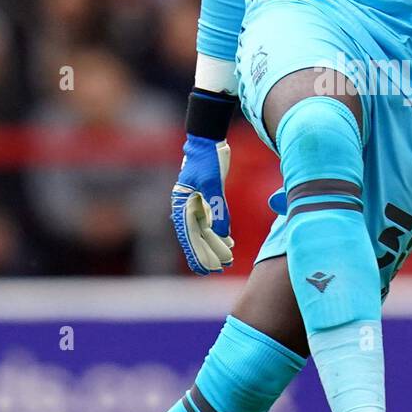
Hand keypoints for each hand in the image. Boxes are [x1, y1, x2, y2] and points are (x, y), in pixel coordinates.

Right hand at [171, 134, 234, 273]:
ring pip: (204, 231)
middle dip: (208, 254)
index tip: (203, 270)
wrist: (207, 142)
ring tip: (226, 260)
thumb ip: (218, 207)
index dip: (197, 255)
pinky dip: (219, 231)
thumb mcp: (213, 182)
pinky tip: (229, 241)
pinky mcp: (205, 199)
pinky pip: (211, 220)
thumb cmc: (207, 160)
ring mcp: (195, 204)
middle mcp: (186, 208)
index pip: (189, 237)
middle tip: (220, 269)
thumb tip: (223, 233)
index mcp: (182, 205)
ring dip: (214, 245)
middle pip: (197, 237)